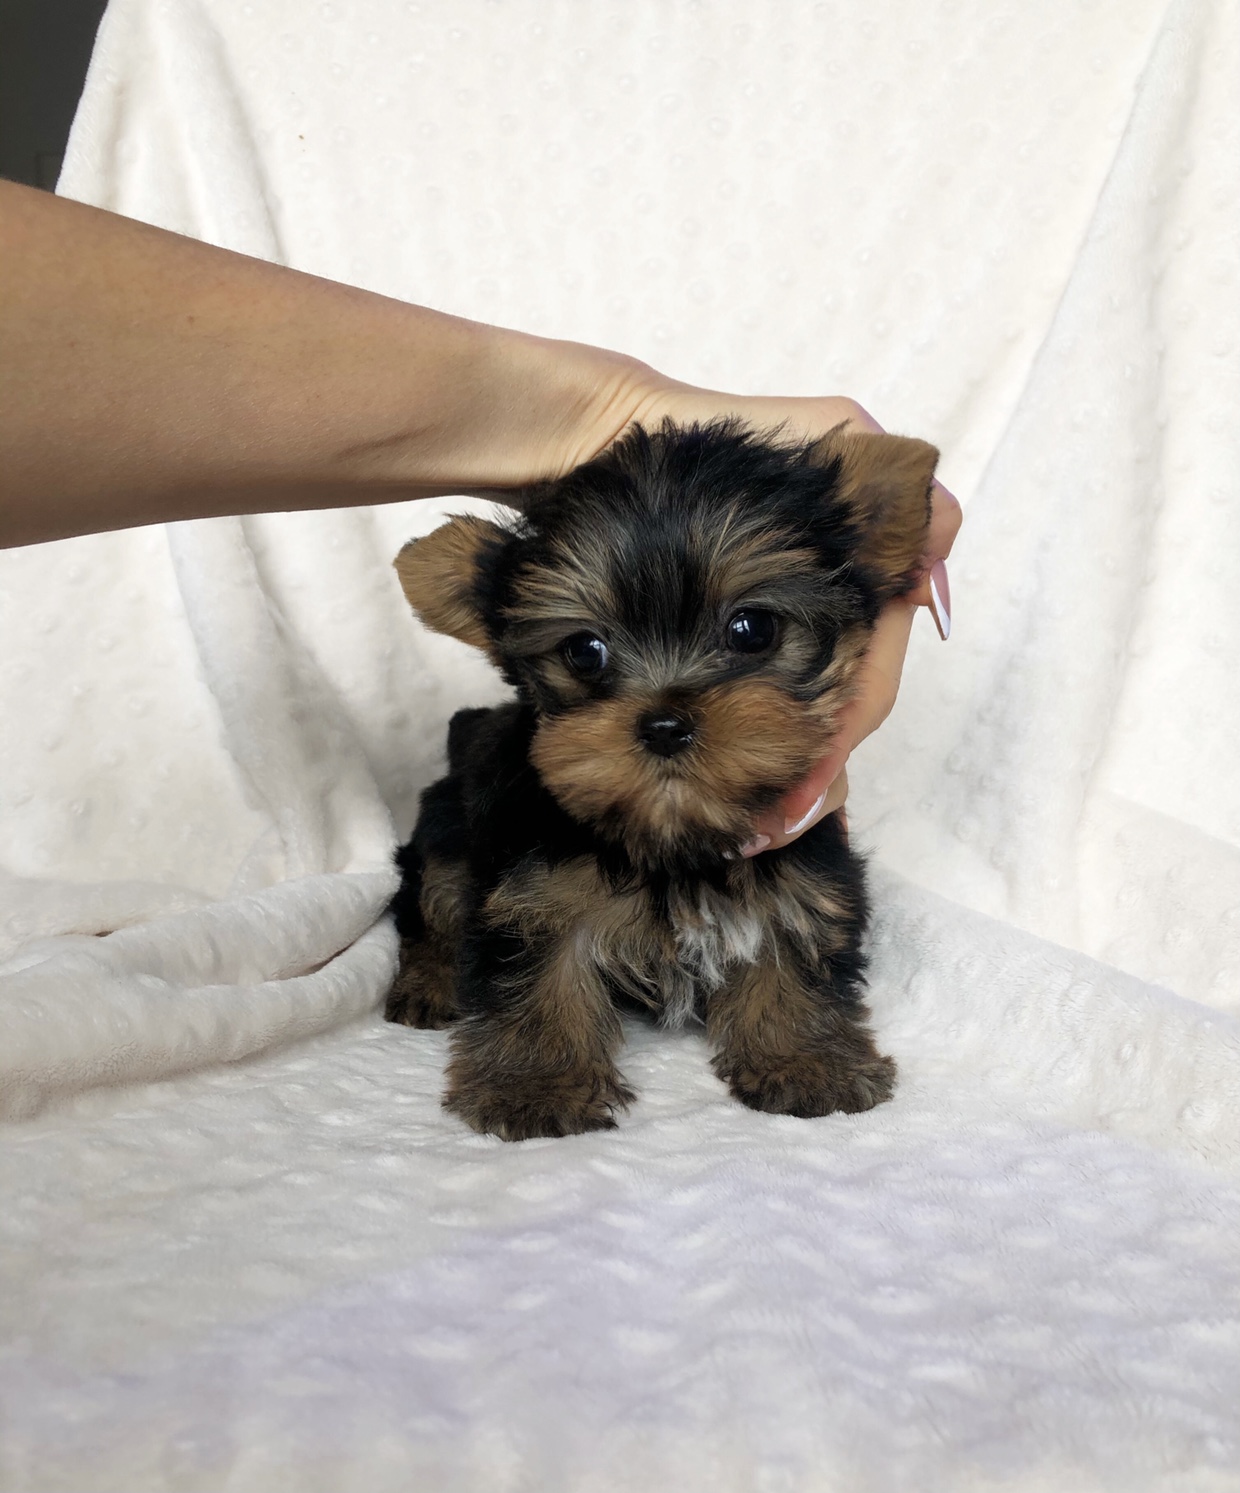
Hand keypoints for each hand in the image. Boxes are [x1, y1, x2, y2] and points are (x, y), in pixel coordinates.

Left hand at [602, 377, 961, 854]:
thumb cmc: (709, 436)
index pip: (869, 682)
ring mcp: (766, 645)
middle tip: (767, 827)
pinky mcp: (713, 659)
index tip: (802, 789)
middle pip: (835, 726)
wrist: (593, 441)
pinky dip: (744, 771)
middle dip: (810, 781)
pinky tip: (727, 807)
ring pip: (797, 738)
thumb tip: (941, 547)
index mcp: (853, 591)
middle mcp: (817, 623)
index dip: (840, 740)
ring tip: (745, 831)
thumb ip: (888, 486)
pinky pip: (746, 728)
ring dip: (782, 791)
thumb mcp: (820, 436)